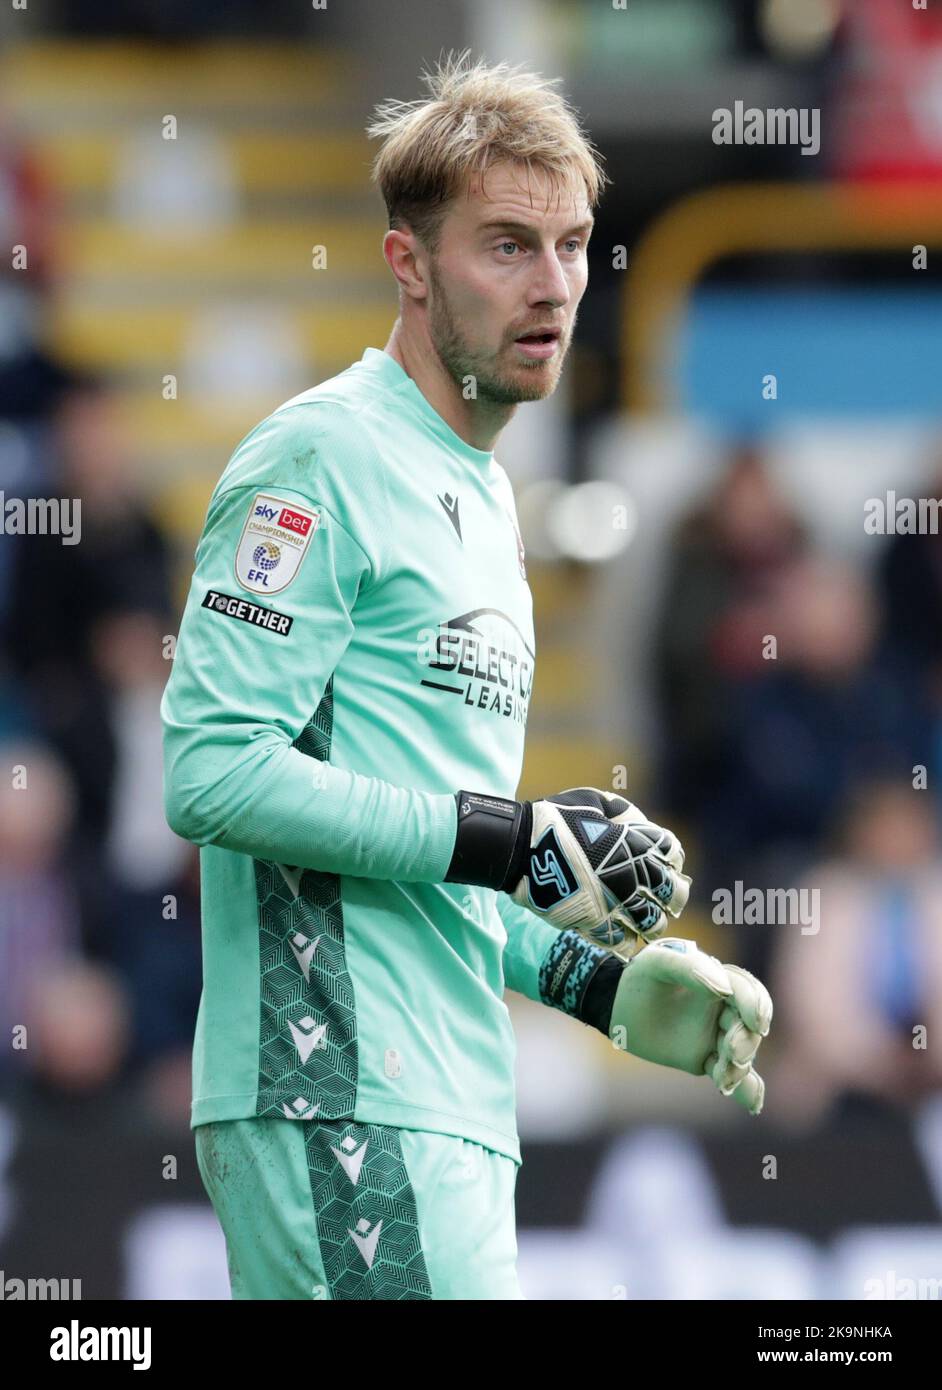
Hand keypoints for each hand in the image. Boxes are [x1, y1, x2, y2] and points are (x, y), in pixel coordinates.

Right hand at [507, 789, 690, 956]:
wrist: (521, 850)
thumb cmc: (556, 819)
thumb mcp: (592, 800)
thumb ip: (621, 812)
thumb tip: (638, 823)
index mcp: (634, 843)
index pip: (673, 855)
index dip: (671, 859)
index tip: (663, 862)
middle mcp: (632, 875)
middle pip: (673, 894)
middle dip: (671, 894)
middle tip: (661, 895)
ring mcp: (614, 903)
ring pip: (652, 923)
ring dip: (652, 920)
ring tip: (645, 918)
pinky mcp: (594, 924)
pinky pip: (622, 940)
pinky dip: (625, 939)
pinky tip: (623, 933)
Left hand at [610, 938, 771, 1113]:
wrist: (618, 1005)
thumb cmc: (642, 977)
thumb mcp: (658, 961)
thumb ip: (690, 967)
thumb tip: (724, 989)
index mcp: (719, 980)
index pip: (748, 992)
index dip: (756, 1006)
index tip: (756, 1023)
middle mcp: (724, 1009)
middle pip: (749, 1027)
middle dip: (745, 1041)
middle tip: (731, 1052)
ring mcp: (716, 1036)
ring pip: (741, 1054)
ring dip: (739, 1068)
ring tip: (723, 1079)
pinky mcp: (705, 1059)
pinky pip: (731, 1075)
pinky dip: (745, 1091)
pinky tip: (753, 1104)